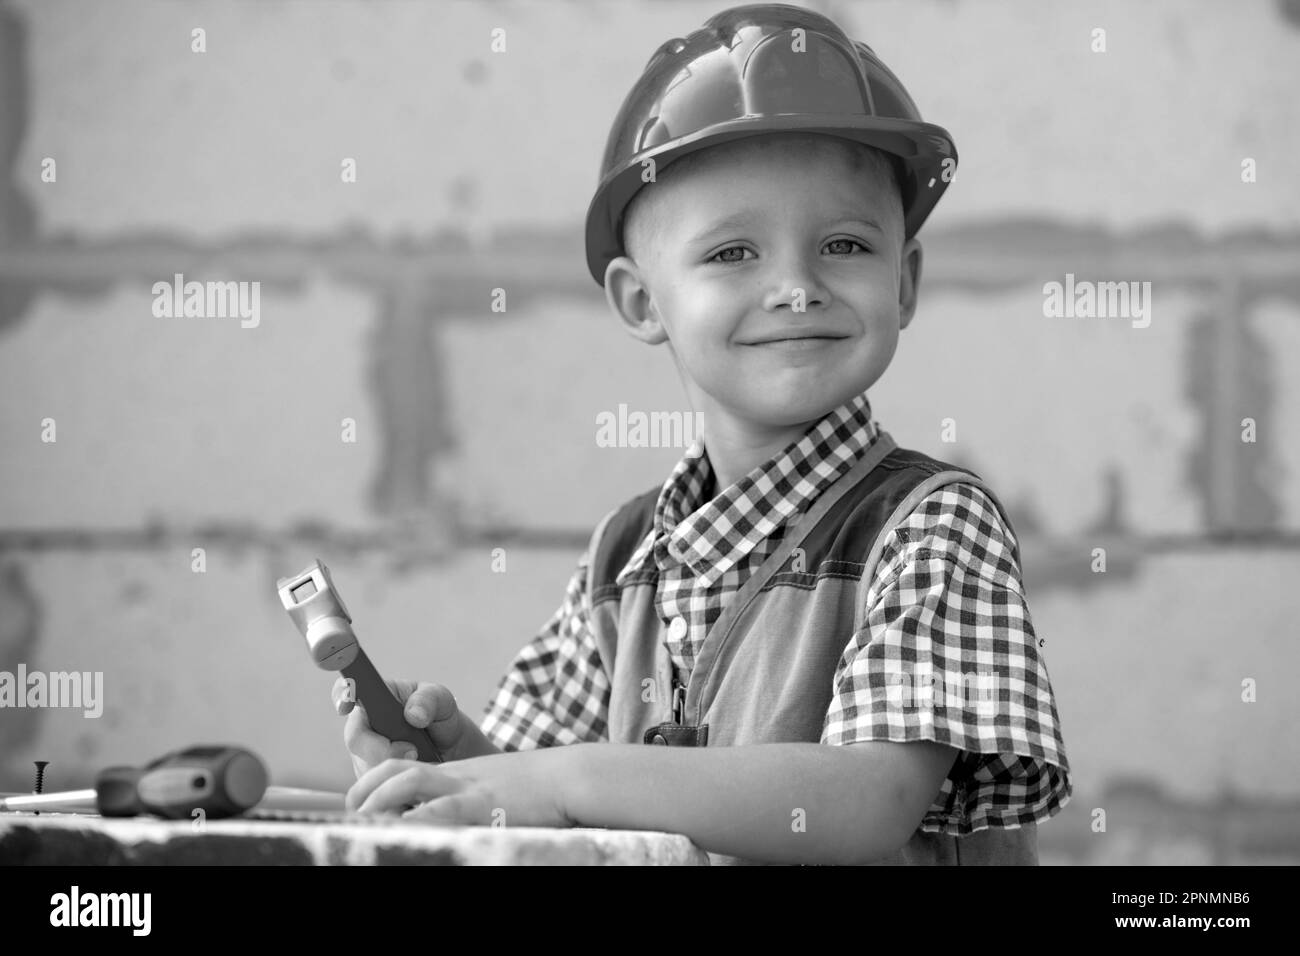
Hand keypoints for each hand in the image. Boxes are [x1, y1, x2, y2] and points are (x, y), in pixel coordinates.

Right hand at [332, 677, 491, 777]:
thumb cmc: (442, 719)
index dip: (342, 696)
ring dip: (392, 768)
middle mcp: (361, 727)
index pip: (346, 691)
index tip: (347, 704)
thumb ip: (429, 700)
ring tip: (418, 760)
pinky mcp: (368, 781)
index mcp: (375, 698)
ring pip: (364, 768)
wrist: (452, 753)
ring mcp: (361, 755)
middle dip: (382, 750)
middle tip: (412, 751)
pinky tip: (412, 779)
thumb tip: (412, 714)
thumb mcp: (443, 701)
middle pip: (356, 740)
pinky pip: (373, 789)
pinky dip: (395, 786)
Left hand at [345, 747, 580, 828]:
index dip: (373, 777)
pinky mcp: (482, 804)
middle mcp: (454, 776)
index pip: (403, 765)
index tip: (357, 798)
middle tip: (350, 810)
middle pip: (395, 768)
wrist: (570, 777)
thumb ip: (469, 799)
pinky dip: (415, 819)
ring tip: (362, 820)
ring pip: (407, 782)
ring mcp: (466, 788)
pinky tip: (402, 829)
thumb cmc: (540, 788)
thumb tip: (445, 822)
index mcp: (455, 772)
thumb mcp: (495, 788)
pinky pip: (440, 809)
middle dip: (364, 787)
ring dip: (378, 800)